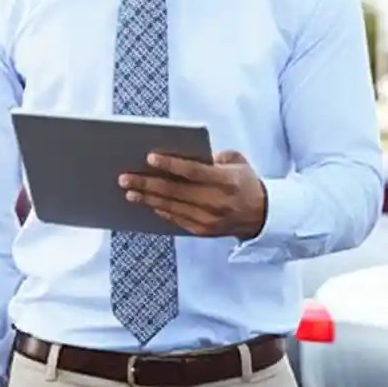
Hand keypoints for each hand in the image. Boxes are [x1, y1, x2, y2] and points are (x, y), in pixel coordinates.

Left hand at [118, 151, 267, 238]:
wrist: (261, 215)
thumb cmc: (245, 182)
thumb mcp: (237, 161)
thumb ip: (214, 156)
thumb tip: (184, 155)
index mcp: (227, 181)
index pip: (193, 172)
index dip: (170, 164)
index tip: (149, 157)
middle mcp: (217, 202)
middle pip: (175, 191)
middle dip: (147, 183)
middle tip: (125, 176)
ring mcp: (209, 220)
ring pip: (171, 207)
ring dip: (147, 198)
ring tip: (129, 190)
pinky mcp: (203, 231)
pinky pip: (176, 219)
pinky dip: (160, 209)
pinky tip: (146, 201)